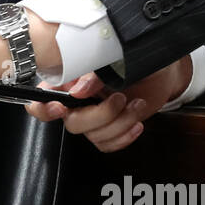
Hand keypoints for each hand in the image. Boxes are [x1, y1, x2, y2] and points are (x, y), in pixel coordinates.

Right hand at [26, 55, 192, 151]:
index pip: (41, 98)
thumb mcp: (115, 60)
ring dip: (120, 123)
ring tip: (136, 105)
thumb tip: (78, 89)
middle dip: (100, 115)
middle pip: (73, 123)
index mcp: (70, 80)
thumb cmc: (135, 59)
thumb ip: (94, 74)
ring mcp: (92, 117)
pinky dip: (123, 137)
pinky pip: (106, 144)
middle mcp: (76, 101)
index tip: (60, 107)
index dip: (43, 108)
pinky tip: (137, 123)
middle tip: (119, 99)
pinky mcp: (108, 130)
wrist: (162, 73)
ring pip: (93, 136)